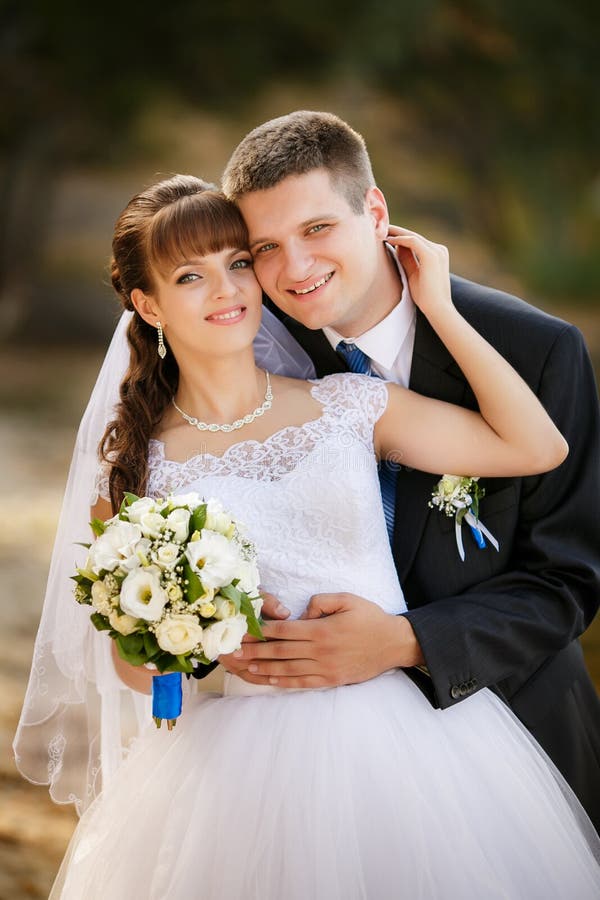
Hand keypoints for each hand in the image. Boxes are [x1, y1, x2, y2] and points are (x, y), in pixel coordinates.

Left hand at [224, 593, 423, 688]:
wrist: (393, 643)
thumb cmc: (370, 618)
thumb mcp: (347, 599)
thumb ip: (321, 601)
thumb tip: (302, 611)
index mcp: (322, 629)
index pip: (284, 630)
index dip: (262, 631)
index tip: (245, 630)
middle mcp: (320, 651)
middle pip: (280, 651)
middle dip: (255, 650)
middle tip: (235, 651)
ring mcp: (325, 668)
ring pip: (288, 669)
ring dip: (265, 667)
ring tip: (246, 665)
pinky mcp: (331, 679)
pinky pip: (303, 682)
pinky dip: (285, 681)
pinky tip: (271, 679)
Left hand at [386, 225, 451, 318]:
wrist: (437, 308)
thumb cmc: (426, 296)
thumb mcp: (413, 274)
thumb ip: (407, 260)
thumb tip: (396, 247)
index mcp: (436, 254)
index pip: (416, 241)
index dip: (400, 236)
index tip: (385, 235)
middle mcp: (438, 250)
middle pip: (414, 236)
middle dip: (397, 231)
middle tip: (380, 228)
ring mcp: (437, 251)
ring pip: (413, 236)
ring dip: (396, 233)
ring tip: (381, 231)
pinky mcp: (431, 255)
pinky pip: (413, 242)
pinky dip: (400, 239)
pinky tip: (388, 240)